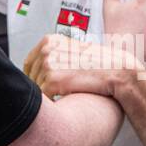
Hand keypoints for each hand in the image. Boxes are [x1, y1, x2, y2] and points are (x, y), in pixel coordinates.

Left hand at [23, 33, 141, 97]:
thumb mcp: (73, 51)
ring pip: (35, 88)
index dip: (32, 77)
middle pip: (30, 76)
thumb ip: (54, 56)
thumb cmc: (98, 64)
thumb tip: (34, 71)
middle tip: (51, 97)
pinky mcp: (53, 81)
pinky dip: (50, 104)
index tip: (40, 86)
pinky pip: (42, 98)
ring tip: (59, 100)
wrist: (116, 71)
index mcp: (50, 40)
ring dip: (44, 97)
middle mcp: (46, 49)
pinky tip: (62, 104)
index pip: (29, 62)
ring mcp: (49, 64)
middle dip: (38, 88)